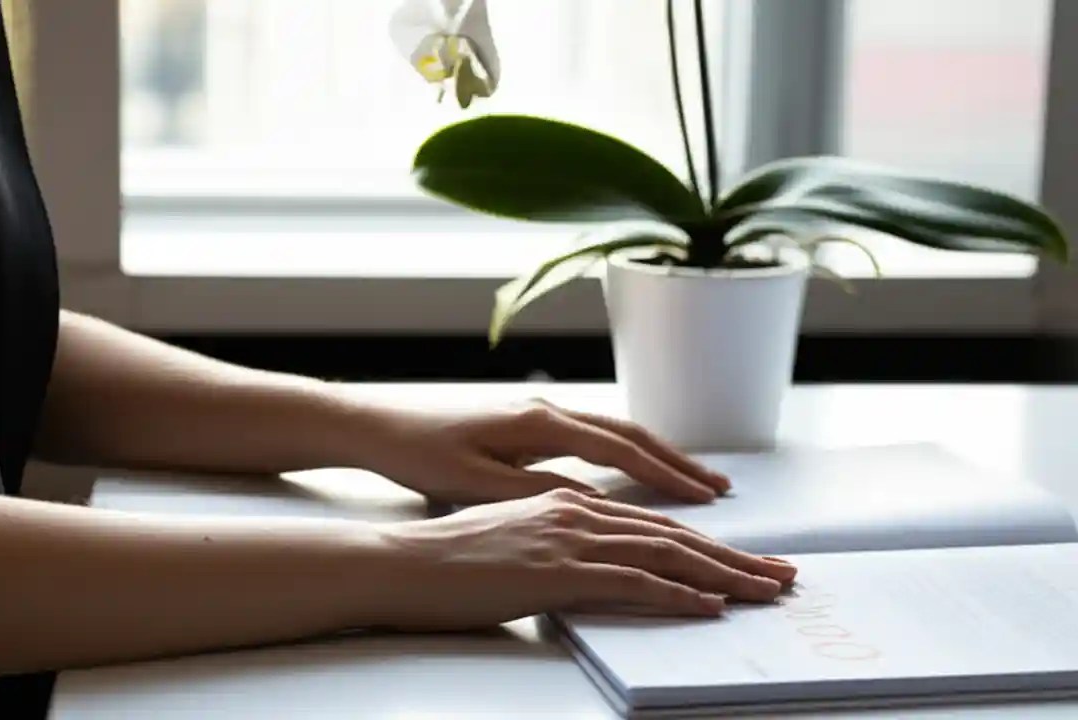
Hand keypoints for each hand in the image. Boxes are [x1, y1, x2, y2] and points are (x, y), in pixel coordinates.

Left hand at [356, 398, 729, 504]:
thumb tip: (595, 505)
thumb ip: (538, 493)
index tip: (704, 497)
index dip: (665, 475)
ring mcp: (537, 413)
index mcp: (539, 424)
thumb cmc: (421, 455)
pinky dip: (625, 450)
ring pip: (612, 430)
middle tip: (718, 488)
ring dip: (655, 453)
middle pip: (628, 433)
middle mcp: (546, 411)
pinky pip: (591, 434)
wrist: (378, 425)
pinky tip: (633, 465)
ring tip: (690, 478)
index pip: (619, 448)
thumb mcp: (478, 484)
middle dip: (675, 461)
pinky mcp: (525, 422)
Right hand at [372, 488, 795, 630]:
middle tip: (782, 574)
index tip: (744, 560)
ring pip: (664, 554)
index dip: (705, 543)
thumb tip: (589, 559)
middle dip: (734, 556)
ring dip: (723, 574)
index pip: (651, 524)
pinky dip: (677, 594)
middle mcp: (576, 512)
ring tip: (766, 590)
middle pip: (672, 534)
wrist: (400, 563)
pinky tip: (710, 606)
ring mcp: (568, 539)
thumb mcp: (510, 538)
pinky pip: (632, 582)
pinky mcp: (556, 570)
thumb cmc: (445, 559)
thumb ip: (555, 540)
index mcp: (567, 503)